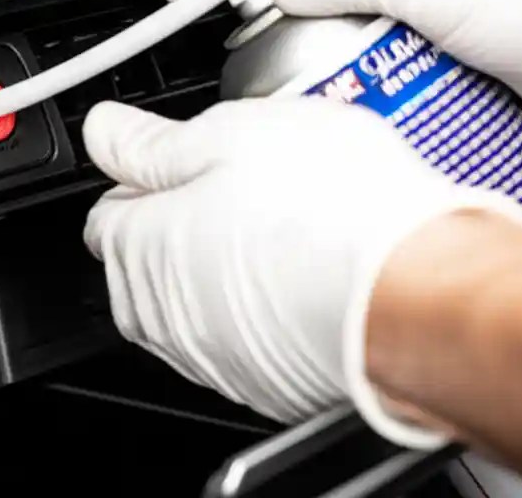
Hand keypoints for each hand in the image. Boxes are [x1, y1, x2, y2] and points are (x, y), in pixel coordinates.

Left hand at [81, 96, 521, 447]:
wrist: (418, 291)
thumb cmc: (331, 209)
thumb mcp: (230, 134)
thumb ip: (152, 140)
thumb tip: (104, 130)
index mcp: (140, 244)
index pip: (109, 212)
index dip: (149, 179)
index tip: (187, 163)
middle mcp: (162, 312)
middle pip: (145, 263)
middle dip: (179, 227)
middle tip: (249, 190)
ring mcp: (213, 358)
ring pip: (192, 306)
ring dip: (218, 273)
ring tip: (286, 232)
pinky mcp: (265, 390)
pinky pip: (241, 345)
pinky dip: (260, 316)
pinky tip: (306, 280)